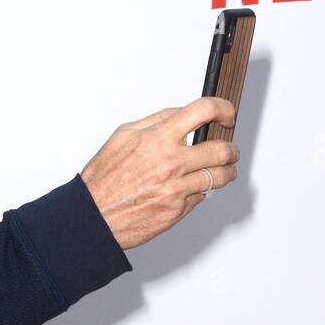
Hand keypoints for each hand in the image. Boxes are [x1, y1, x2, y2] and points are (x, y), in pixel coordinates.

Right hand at [80, 96, 239, 249]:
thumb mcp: (123, 136)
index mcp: (156, 139)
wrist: (92, 217)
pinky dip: (199, 191)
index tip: (227, 114)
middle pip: (222, 149)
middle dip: (232, 149)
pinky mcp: (177, 210)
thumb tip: (182, 114)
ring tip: (224, 170)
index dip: (223, 108)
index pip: (204, 111)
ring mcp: (176, 188)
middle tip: (230, 149)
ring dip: (226, 171)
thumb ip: (156, 121)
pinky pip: (201, 196)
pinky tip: (187, 188)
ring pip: (219, 176)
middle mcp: (170, 163)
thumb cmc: (103, 179)